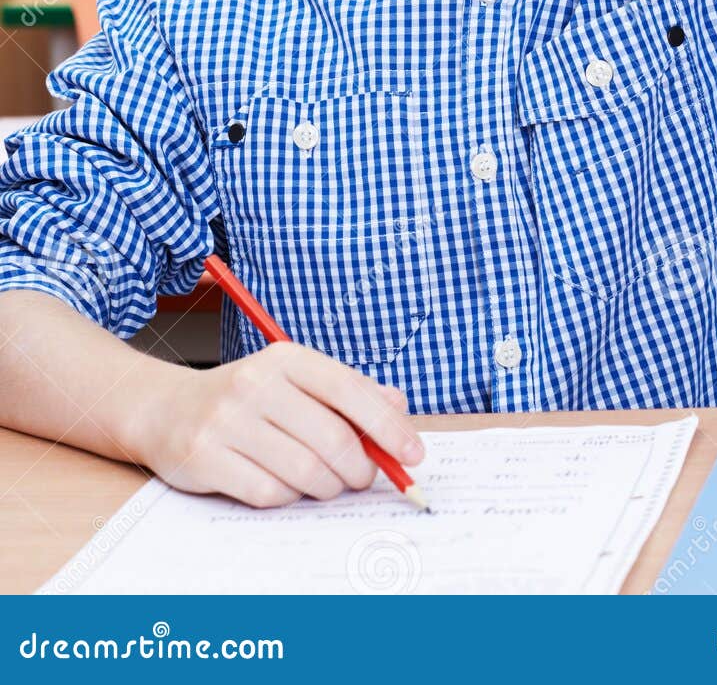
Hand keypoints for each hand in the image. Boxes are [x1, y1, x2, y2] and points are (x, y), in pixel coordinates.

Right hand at [135, 342, 422, 507]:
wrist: (164, 409)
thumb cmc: (244, 398)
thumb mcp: (294, 380)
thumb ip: (348, 391)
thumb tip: (399, 407)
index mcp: (286, 357)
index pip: (350, 389)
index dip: (388, 425)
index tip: (414, 454)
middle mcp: (255, 384)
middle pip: (332, 439)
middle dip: (360, 469)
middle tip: (363, 478)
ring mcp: (227, 422)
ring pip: (305, 471)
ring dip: (327, 487)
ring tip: (325, 482)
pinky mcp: (206, 458)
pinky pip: (269, 493)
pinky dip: (288, 497)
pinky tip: (284, 485)